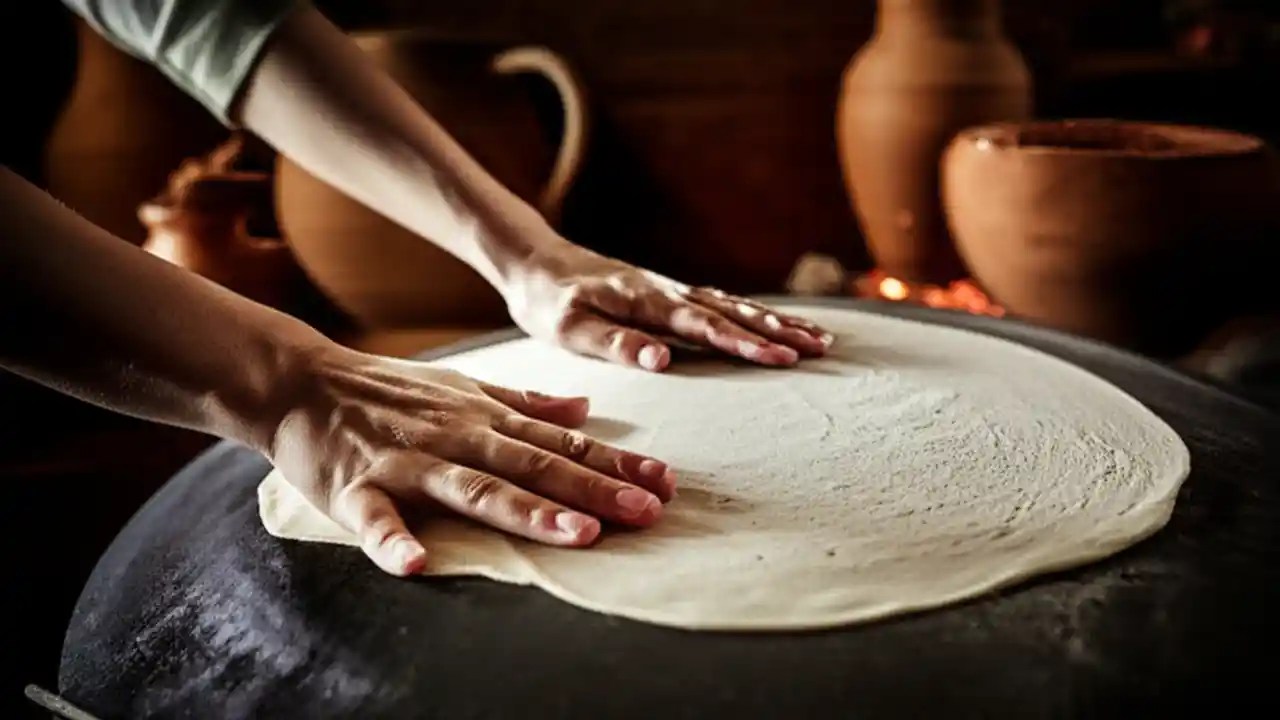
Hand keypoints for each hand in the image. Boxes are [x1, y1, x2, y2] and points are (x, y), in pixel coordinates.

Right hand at [269, 346, 676, 575]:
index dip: (613, 464)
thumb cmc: (388, 391)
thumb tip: (586, 408)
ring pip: (473, 488)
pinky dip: (392, 540)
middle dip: (592, 490)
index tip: (665, 482)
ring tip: (578, 535)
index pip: (560, 444)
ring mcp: (407, 463)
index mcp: (484, 419)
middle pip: (533, 467)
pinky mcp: (355, 488)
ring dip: (525, 511)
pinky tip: (416, 565)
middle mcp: (456, 437)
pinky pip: (376, 518)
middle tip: (647, 511)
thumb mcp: (464, 388)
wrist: (299, 382)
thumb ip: (524, 403)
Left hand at [502, 241, 833, 371]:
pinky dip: (755, 314)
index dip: (745, 344)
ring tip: (819, 339)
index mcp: (647, 301)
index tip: (782, 360)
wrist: (536, 263)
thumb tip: (663, 360)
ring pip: (735, 306)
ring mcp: (673, 291)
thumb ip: (615, 343)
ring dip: (777, 322)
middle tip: (824, 348)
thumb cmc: (548, 302)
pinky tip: (776, 324)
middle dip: (781, 332)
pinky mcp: (670, 294)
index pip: (706, 325)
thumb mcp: (568, 329)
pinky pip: (723, 303)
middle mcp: (668, 291)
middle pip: (734, 312)